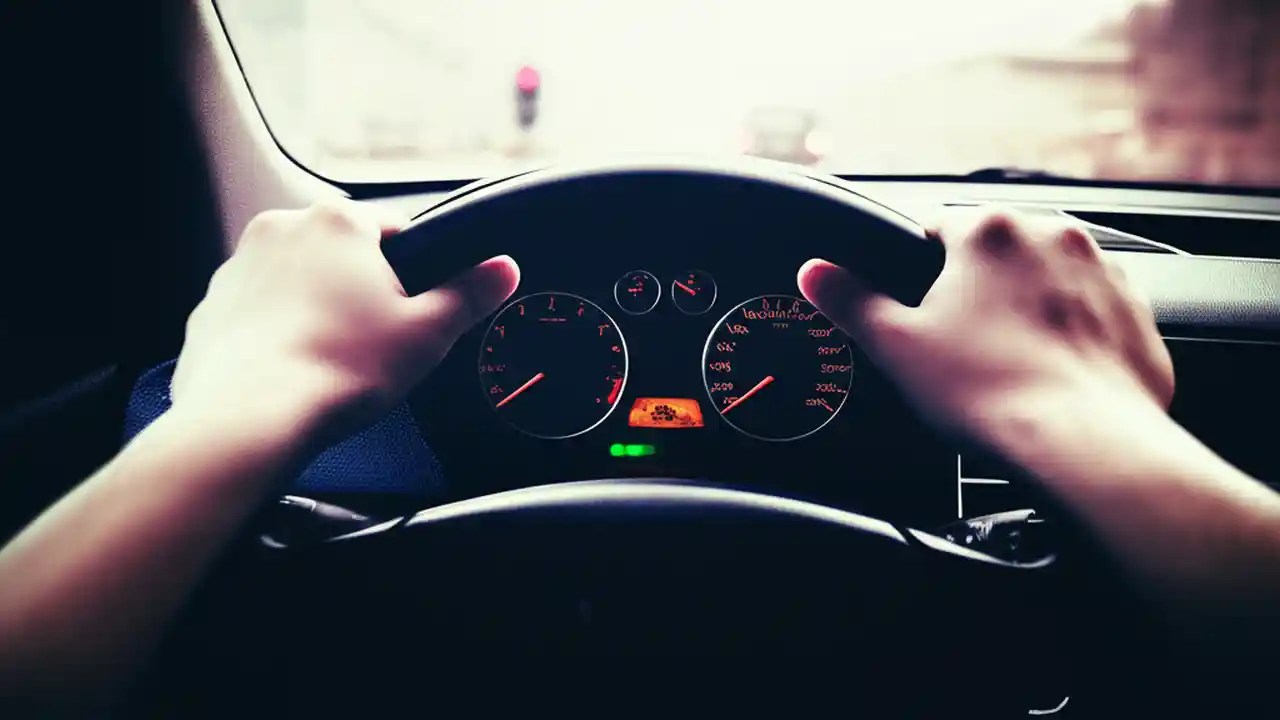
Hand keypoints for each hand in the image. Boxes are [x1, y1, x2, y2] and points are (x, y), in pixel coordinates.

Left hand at [172, 199, 519, 444]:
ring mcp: (238, 267)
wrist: (250, 418)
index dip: (412, 272)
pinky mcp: (210, 308)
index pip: (394, 230)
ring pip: (298, 283)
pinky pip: (258, 315)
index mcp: (338, 222)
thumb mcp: (428, 333)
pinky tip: (295, 372)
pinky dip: (277, 335)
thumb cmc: (340, 371)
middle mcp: (281, 230)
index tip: (411, 310)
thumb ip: (470, 294)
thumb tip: (504, 268)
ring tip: (333, 362)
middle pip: (342, 255)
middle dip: (360, 291)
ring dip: (317, 310)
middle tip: (376, 342)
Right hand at [798, 207, 1172, 451]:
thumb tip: (814, 272)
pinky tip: (1049, 378)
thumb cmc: (989, 392)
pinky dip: (1071, 338)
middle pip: (995, 254)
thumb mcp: (895, 345)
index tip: (918, 310)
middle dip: (976, 291)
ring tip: (1006, 367)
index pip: (935, 229)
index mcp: (987, 231)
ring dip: (1026, 309)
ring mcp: (1104, 272)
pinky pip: (1091, 316)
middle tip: (958, 348)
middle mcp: (1052, 236)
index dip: (917, 272)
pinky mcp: (1135, 314)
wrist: (1084, 444)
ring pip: (1045, 282)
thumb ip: (850, 300)